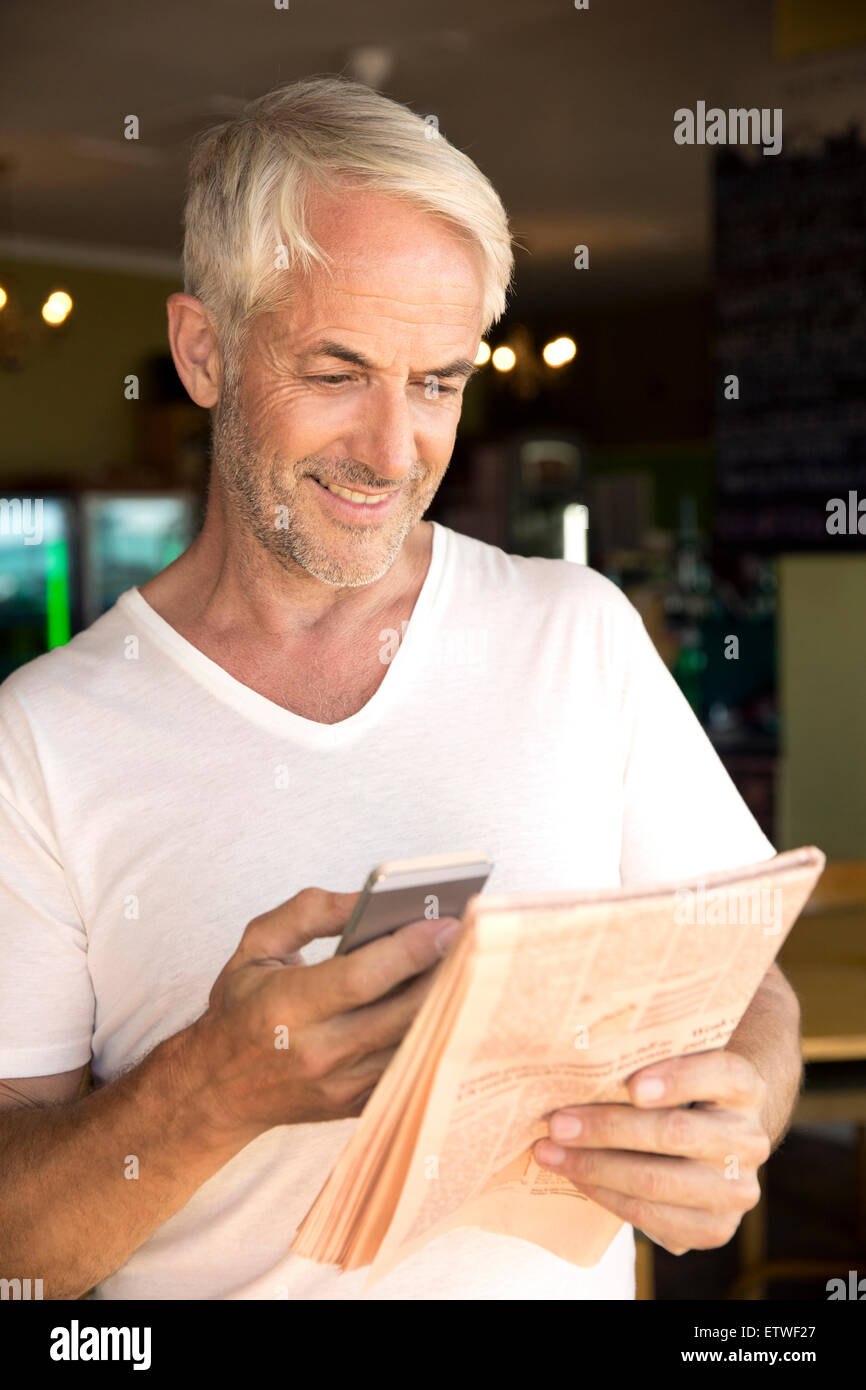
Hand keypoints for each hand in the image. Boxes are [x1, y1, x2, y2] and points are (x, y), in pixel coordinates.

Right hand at [183, 888, 458, 1143]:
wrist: (215, 1088)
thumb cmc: (240, 1006)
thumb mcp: (256, 944)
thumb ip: (309, 912)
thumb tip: (367, 899)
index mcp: (285, 1008)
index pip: (360, 978)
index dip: (409, 950)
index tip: (447, 923)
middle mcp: (316, 1052)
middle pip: (400, 1014)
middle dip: (444, 974)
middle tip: (475, 939)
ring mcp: (340, 1086)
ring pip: (413, 1045)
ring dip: (448, 1006)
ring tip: (473, 966)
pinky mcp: (356, 1106)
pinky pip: (409, 1071)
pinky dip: (435, 1038)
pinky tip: (454, 1006)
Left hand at [533, 1049, 771, 1254]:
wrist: (710, 1142)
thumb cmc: (674, 1093)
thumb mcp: (673, 1068)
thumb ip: (644, 1060)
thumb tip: (577, 1062)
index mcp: (745, 1087)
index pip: (722, 1076)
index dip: (679, 1079)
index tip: (633, 1085)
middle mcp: (751, 1138)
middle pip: (675, 1133)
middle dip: (607, 1128)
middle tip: (556, 1123)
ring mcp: (738, 1189)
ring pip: (657, 1180)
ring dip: (594, 1167)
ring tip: (550, 1153)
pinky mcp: (717, 1228)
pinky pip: (652, 1217)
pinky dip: (606, 1196)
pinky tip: (575, 1178)